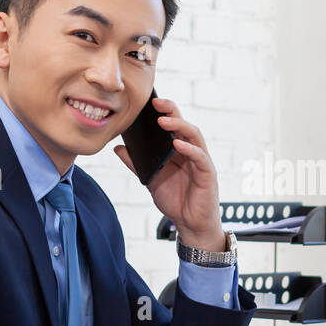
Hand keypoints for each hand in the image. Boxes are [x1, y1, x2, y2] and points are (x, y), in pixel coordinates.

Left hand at [113, 97, 224, 250]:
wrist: (190, 224)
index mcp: (178, 150)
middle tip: (156, 102)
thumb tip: (118, 148)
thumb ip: (136, 163)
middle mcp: (191, 151)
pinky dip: (190, 149)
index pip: (173, 125)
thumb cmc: (175, 200)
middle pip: (184, 124)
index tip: (149, 101)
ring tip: (163, 120)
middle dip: (171, 110)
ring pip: (194, 136)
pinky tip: (177, 144)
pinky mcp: (207, 174)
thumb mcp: (150, 179)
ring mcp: (201, 161)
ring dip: (179, 126)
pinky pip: (200, 157)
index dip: (164, 111)